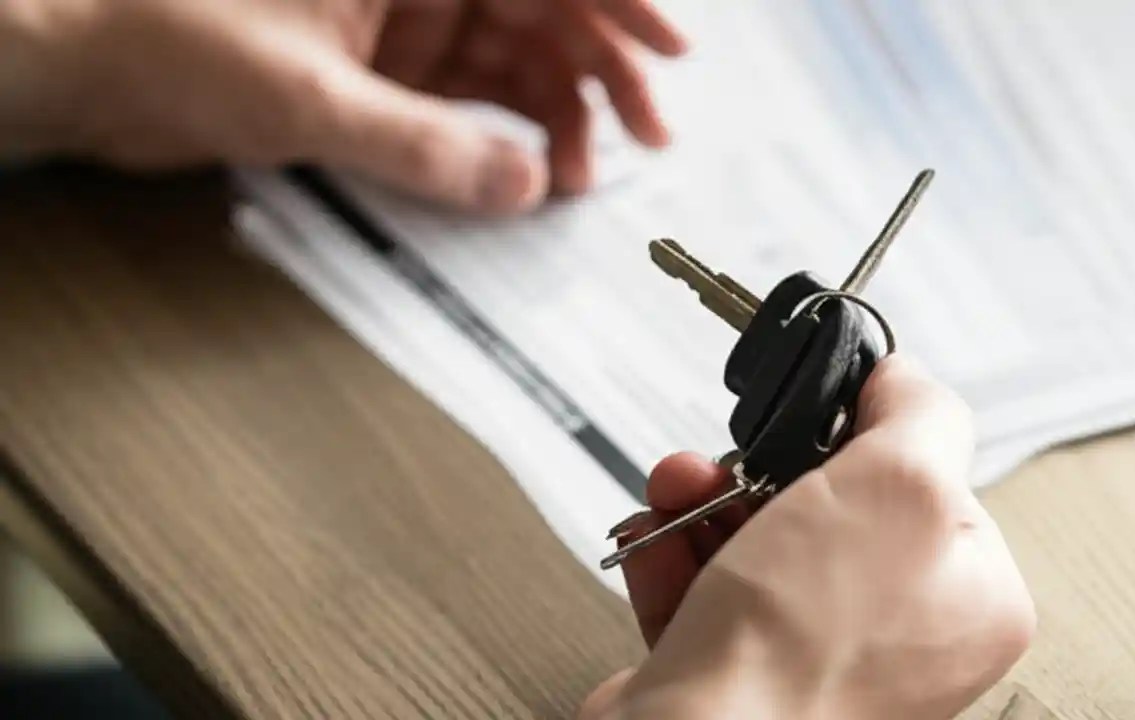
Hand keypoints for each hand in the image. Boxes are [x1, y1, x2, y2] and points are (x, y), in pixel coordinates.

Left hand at [0, 0, 684, 212]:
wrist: (87, 67)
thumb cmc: (162, 31)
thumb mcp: (307, 96)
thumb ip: (422, 146)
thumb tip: (516, 181)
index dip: (617, 3)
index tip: (667, 48)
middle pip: (542, 12)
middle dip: (597, 72)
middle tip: (638, 134)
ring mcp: (401, 24)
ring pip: (511, 61)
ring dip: (553, 114)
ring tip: (574, 174)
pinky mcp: (382, 72)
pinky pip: (466, 101)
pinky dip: (502, 136)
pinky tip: (527, 170)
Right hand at [581, 355, 1035, 719]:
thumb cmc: (806, 651)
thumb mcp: (898, 486)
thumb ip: (921, 413)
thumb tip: (906, 379)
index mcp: (970, 595)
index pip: (928, 477)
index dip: (862, 434)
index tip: (817, 418)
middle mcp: (901, 631)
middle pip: (830, 501)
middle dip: (761, 466)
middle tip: (735, 459)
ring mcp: (816, 654)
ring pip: (758, 538)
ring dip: (704, 499)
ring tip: (678, 490)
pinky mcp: (739, 666)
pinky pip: (706, 585)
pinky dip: (672, 552)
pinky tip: (655, 539)